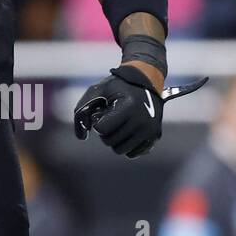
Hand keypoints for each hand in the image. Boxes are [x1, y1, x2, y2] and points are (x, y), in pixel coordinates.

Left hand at [74, 66, 207, 157]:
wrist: (146, 82)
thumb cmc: (117, 86)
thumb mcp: (97, 90)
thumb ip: (82, 109)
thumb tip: (81, 136)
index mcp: (129, 107)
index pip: (102, 129)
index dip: (97, 122)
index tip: (102, 112)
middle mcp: (142, 121)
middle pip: (110, 141)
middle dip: (104, 132)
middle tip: (110, 118)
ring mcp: (150, 130)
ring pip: (120, 150)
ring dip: (114, 140)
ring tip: (117, 125)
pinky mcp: (154, 137)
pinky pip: (132, 153)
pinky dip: (125, 145)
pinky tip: (126, 132)